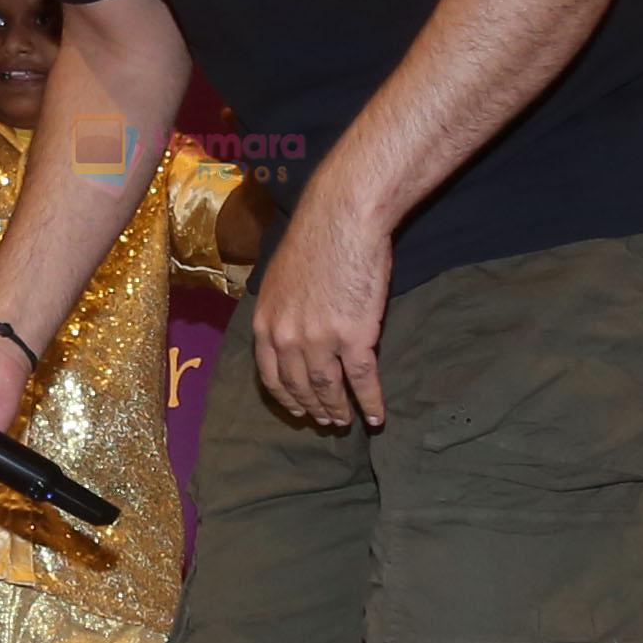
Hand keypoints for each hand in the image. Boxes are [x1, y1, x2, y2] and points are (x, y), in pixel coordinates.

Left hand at [249, 189, 396, 427]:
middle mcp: (288, 338)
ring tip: (345, 422)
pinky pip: (362, 381)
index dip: (285, 398)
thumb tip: (289, 327)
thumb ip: (281, 310)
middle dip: (312, 409)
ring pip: (327, 389)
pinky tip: (377, 417)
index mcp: (266, 323)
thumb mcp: (279, 278)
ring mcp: (319, 341)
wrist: (342, 220)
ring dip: (337, 410)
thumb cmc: (314, 240)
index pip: (270, 376)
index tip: (296, 411)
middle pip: (298, 388)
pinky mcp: (354, 338)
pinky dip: (371, 403)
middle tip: (325, 421)